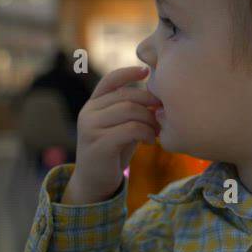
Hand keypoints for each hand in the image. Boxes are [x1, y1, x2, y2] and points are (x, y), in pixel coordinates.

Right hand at [62, 66, 160, 204]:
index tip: (146, 71)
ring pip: (129, 111)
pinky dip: (146, 133)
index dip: (128, 73)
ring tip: (157, 131)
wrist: (95, 180)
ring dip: (150, 120)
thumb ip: (133, 109)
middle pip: (127, 96)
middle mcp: (88, 112)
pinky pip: (130, 129)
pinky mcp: (98, 144)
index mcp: (93, 104)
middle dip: (150, 104)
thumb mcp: (122, 124)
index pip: (110, 80)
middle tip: (163, 116)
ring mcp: (90, 128)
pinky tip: (151, 141)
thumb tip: (160, 96)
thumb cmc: (114, 149)